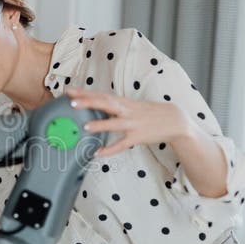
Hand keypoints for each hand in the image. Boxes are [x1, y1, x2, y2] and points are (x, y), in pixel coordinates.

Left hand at [65, 86, 189, 157]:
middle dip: (88, 102)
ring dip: (99, 125)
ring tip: (84, 127)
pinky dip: (109, 150)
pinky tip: (98, 153)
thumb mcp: (132, 105)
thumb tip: (97, 105)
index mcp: (124, 102)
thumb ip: (116, 106)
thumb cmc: (150, 112)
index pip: (101, 95)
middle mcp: (127, 111)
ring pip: (114, 124)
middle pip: (106, 104)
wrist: (174, 121)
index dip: (85, 93)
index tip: (69, 90)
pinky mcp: (138, 137)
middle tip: (71, 102)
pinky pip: (121, 145)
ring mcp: (133, 124)